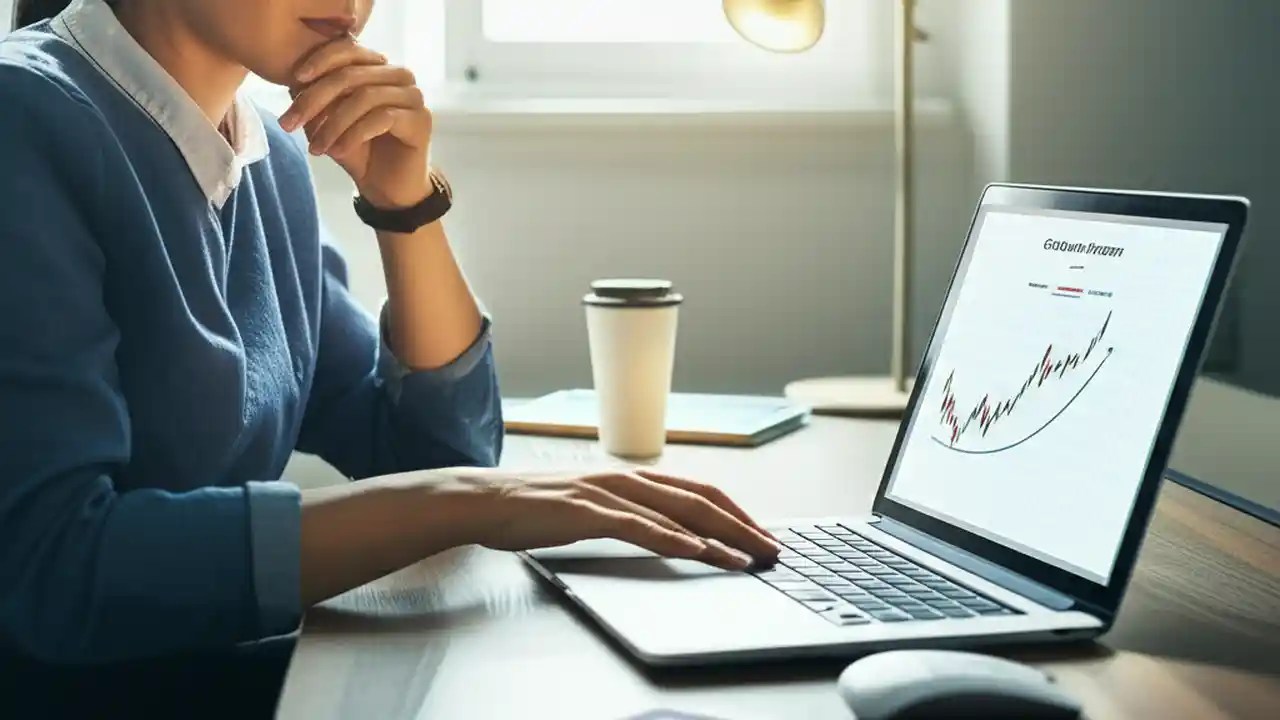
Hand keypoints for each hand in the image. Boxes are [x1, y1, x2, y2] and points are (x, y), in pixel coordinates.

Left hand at [279, 37, 432, 209]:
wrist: (386, 190)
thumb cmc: (358, 151)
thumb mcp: (326, 121)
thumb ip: (314, 96)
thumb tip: (293, 77)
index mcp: (378, 67)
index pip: (348, 48)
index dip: (319, 60)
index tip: (294, 80)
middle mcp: (399, 75)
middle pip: (352, 74)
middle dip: (315, 99)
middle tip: (289, 123)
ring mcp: (413, 96)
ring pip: (366, 97)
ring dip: (333, 124)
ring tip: (316, 148)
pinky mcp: (421, 120)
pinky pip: (382, 118)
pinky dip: (353, 135)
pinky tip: (337, 152)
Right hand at [451, 468, 780, 570]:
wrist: (481, 501)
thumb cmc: (532, 509)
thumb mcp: (589, 507)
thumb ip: (624, 514)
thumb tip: (661, 532)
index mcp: (628, 477)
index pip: (696, 490)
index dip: (734, 511)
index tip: (760, 534)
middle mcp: (625, 478)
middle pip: (698, 498)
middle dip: (741, 525)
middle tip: (771, 548)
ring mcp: (606, 492)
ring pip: (676, 511)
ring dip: (717, 536)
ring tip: (746, 557)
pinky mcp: (586, 511)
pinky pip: (638, 526)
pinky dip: (672, 539)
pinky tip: (695, 551)